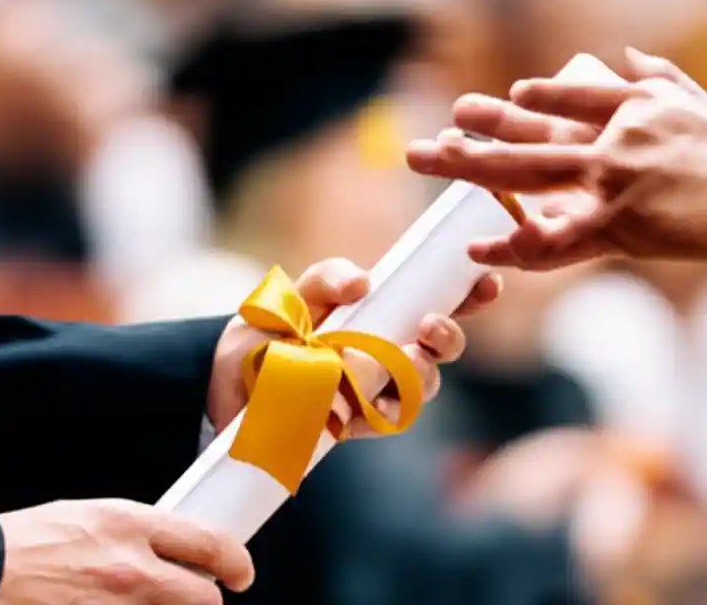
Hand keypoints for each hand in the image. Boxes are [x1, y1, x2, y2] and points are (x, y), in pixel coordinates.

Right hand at [0, 499, 252, 603]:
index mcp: (132, 526)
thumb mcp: (98, 516)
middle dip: (205, 598)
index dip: (237, 561)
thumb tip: (181, 549)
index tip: (241, 571)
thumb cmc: (33, 540)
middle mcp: (131, 571)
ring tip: (146, 598)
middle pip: (204, 598)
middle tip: (199, 595)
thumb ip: (144, 533)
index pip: (211, 543)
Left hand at [208, 257, 500, 431]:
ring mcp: (376, 394)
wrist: (221, 388)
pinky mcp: (354, 426)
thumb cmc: (263, 336)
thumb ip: (325, 280)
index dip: (470, 295)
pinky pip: (383, 420)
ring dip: (416, 372)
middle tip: (430, 327)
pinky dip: (377, 407)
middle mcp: (388, 356)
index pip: (440, 303)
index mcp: (383, 316)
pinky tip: (362, 397)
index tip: (485, 281)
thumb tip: (363, 283)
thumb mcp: (290, 297)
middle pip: (441, 350)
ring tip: (400, 358)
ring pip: (420, 387)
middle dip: (447, 338)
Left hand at [407, 48, 706, 268]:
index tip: (504, 100)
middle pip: (535, 131)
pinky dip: (516, 248)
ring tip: (426, 157)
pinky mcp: (624, 226)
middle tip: (442, 124)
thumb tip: (630, 55)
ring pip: (528, 174)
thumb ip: (667, 81)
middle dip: (482, 129)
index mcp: (642, 108)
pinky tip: (478, 248)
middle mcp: (619, 137)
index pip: (573, 100)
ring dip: (471, 166)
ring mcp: (616, 180)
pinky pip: (558, 242)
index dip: (533, 104)